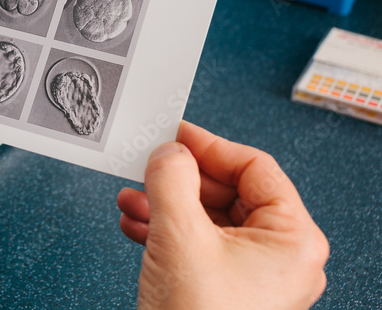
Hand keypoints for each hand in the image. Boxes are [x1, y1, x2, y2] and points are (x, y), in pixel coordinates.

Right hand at [117, 121, 328, 309]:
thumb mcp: (179, 234)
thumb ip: (172, 179)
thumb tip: (169, 151)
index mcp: (293, 239)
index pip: (254, 167)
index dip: (209, 145)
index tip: (174, 133)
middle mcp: (282, 257)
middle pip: (229, 191)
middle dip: (179, 179)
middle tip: (147, 167)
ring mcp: (256, 277)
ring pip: (209, 219)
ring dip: (166, 204)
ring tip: (132, 198)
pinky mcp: (229, 292)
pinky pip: (200, 245)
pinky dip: (166, 231)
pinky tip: (136, 226)